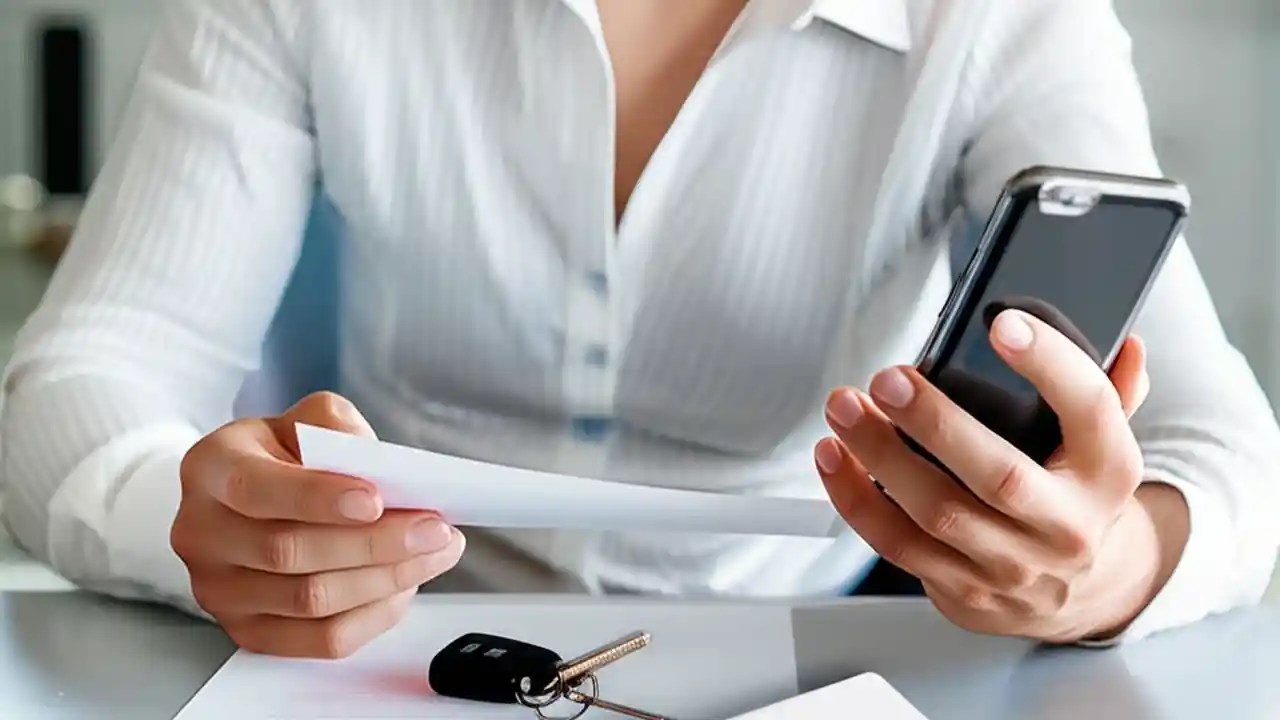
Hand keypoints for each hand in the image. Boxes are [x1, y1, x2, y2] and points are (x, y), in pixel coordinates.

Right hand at [172, 392, 464, 657]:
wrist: (249, 498)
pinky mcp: (249, 631)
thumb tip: (376, 466)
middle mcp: (203, 533)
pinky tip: (405, 586)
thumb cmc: (284, 455)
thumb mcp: (306, 419)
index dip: (318, 498)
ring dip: (385, 579)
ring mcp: (220, 590)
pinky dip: (374, 615)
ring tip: (435, 553)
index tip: (376, 500)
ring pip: (310, 601)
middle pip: (289, 552)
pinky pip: (320, 640)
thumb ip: (336, 428)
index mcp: (211, 468)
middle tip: (433, 528)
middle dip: (375, 542)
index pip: (257, 489)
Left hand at [816, 309, 1186, 641]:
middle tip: (888, 379)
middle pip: (999, 475)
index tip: (1002, 325)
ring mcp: (1013, 566)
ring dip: (880, 456)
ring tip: (845, 409)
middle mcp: (1066, 526)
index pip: (1091, 410)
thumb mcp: (1103, 447)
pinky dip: (856, 499)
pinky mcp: (964, 592)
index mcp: (1109, 473)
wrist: (1078, 597)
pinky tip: (834, 457)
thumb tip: (1123, 343)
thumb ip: (1109, 392)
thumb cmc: (1075, 500)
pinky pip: (898, 545)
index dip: (1050, 364)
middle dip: (935, 422)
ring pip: (938, 514)